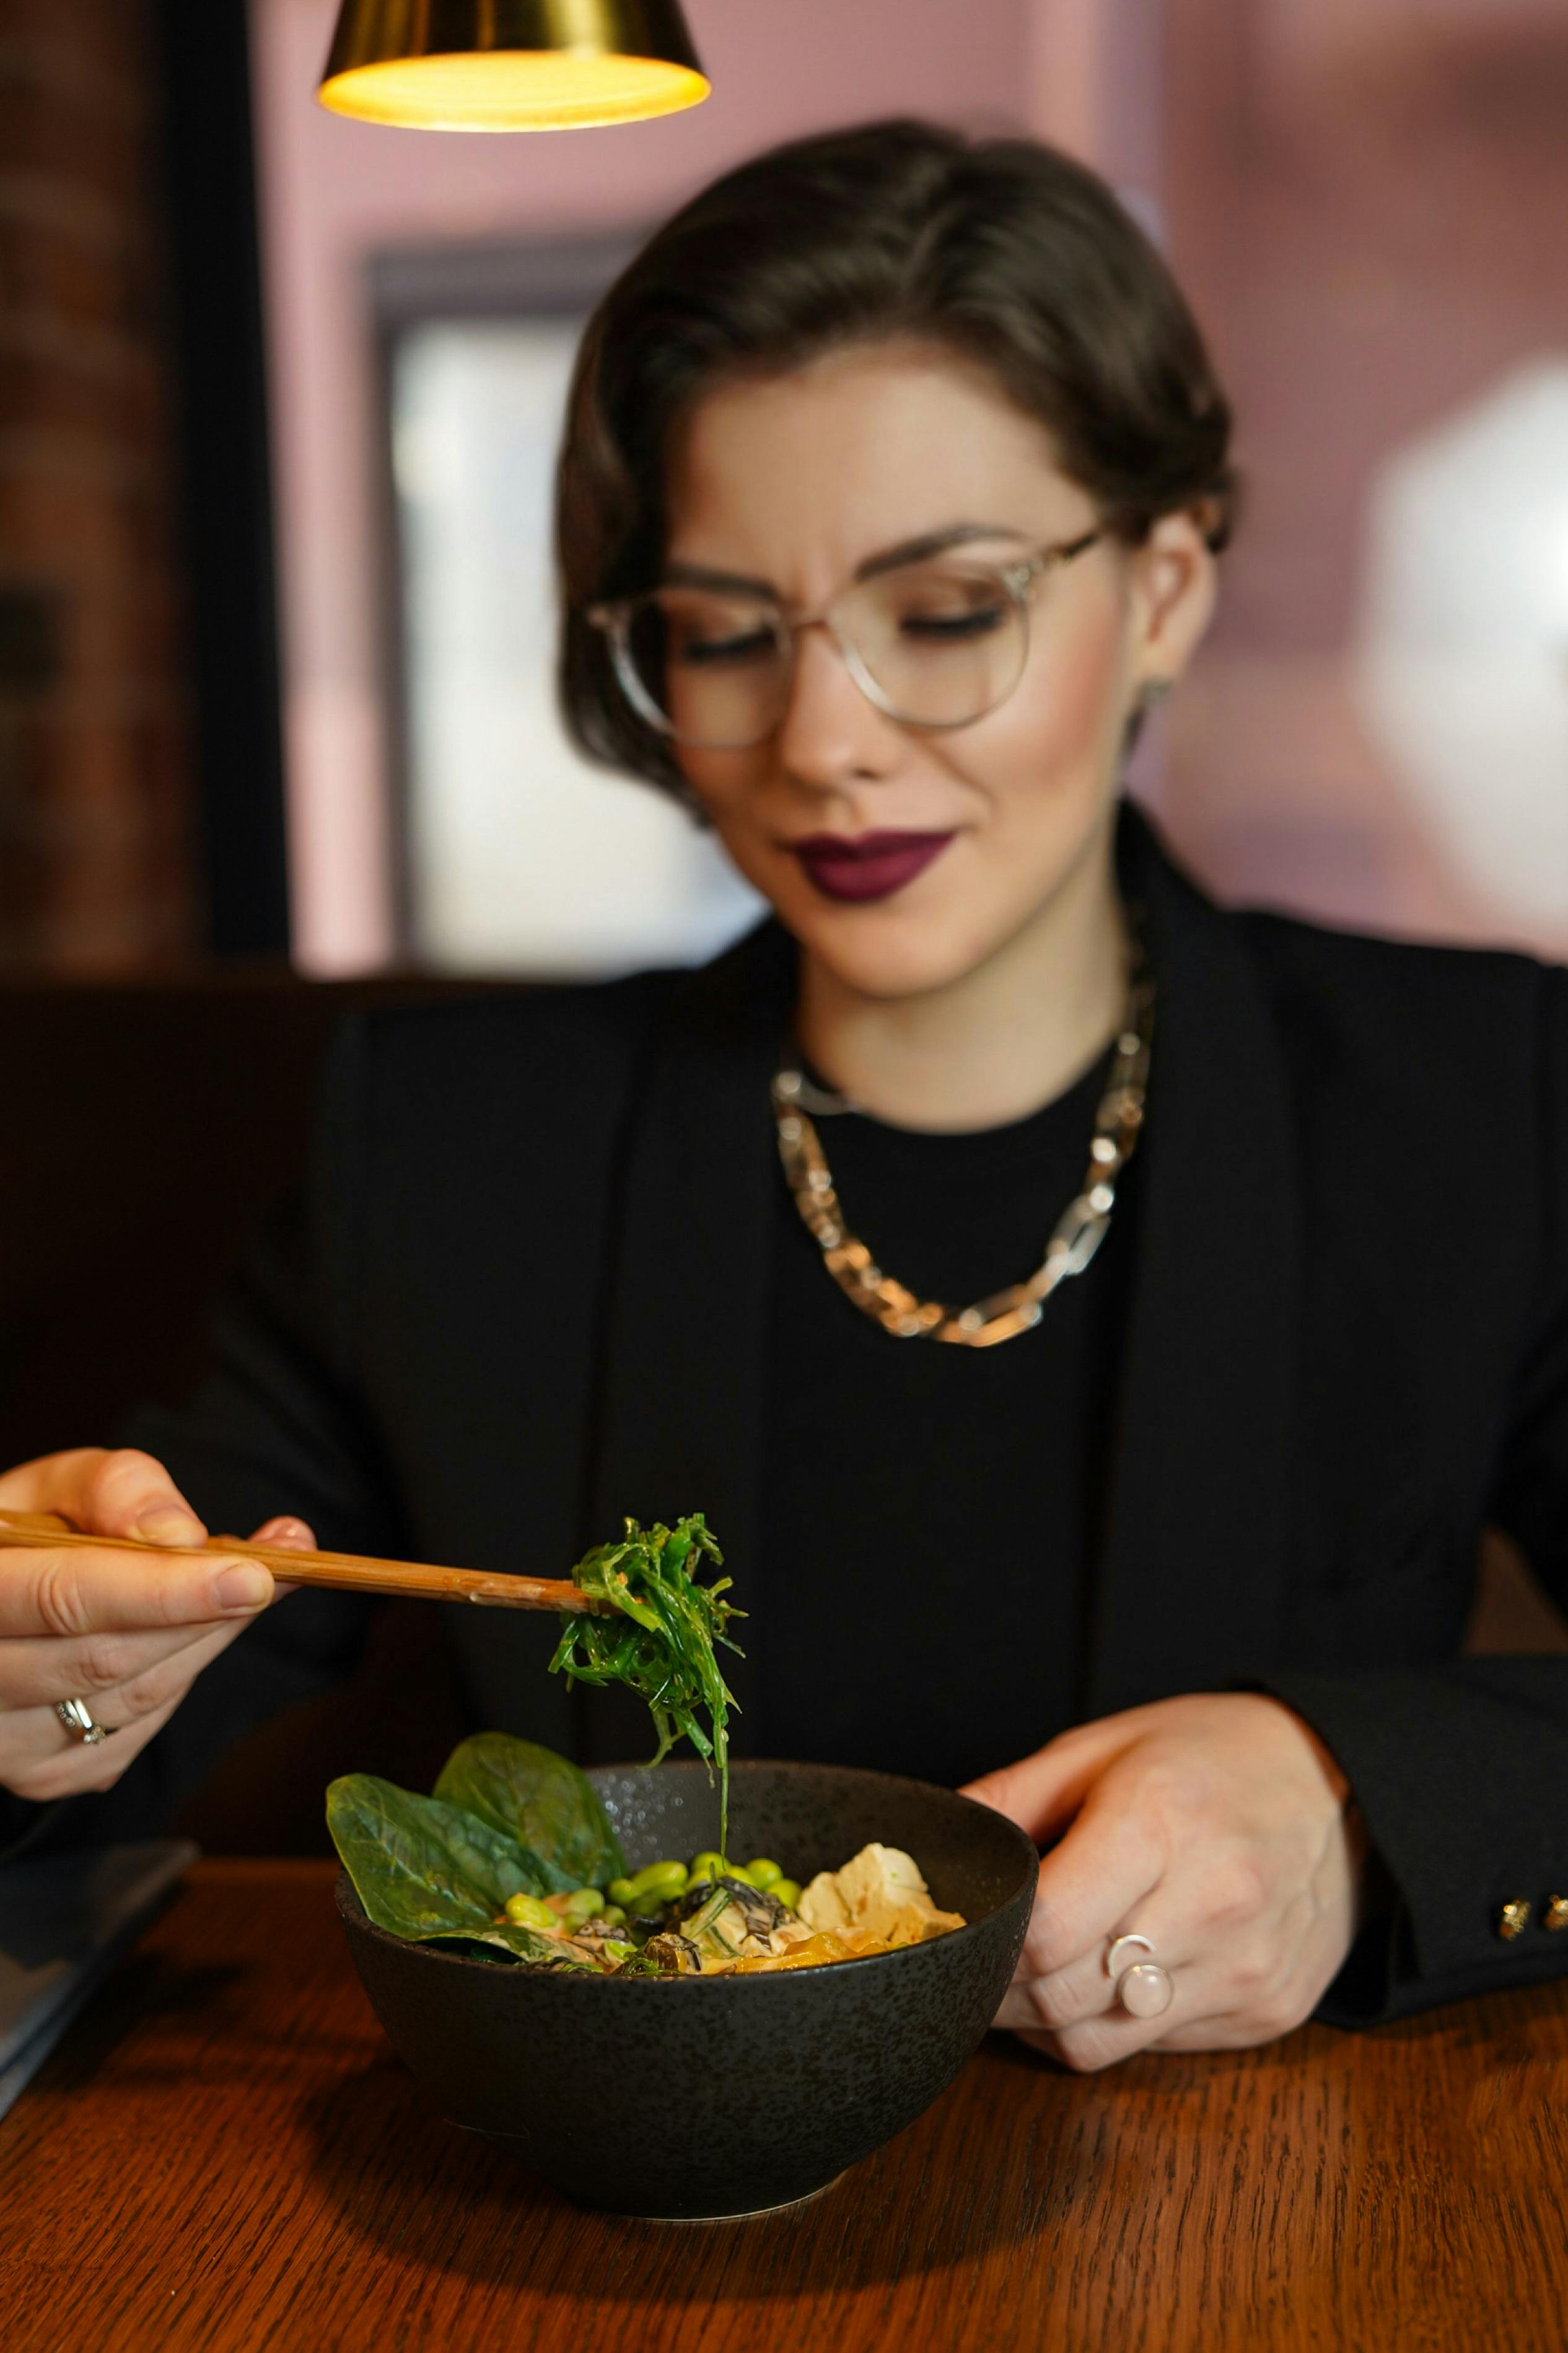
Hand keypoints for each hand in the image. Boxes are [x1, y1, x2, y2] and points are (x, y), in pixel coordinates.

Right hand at [0, 1447, 315, 1803]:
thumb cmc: (28, 1534)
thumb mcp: (55, 1486)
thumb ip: (114, 1489)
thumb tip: (180, 1536)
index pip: (65, 1601)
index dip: (164, 1592)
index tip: (252, 1575)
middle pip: (107, 1659)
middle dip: (204, 1614)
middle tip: (276, 1566)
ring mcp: (1, 1742)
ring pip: (131, 1701)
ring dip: (205, 1642)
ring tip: (250, 1584)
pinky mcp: (39, 1773)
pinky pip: (134, 1730)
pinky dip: (179, 1676)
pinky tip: (195, 1631)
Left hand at [962, 1693, 1362, 2070]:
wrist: (1345, 1787)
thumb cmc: (1213, 1755)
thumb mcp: (1102, 1745)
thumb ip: (1010, 1797)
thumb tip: (934, 1846)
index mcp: (1160, 1822)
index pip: (1044, 1929)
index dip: (984, 1945)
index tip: (958, 1933)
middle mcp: (1211, 1904)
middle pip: (1063, 1995)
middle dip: (1000, 1991)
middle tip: (978, 1965)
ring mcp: (1246, 1969)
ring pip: (1101, 2041)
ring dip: (1047, 2020)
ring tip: (1033, 1976)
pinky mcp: (1269, 2012)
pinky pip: (1153, 2046)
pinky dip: (1110, 2024)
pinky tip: (1109, 1977)